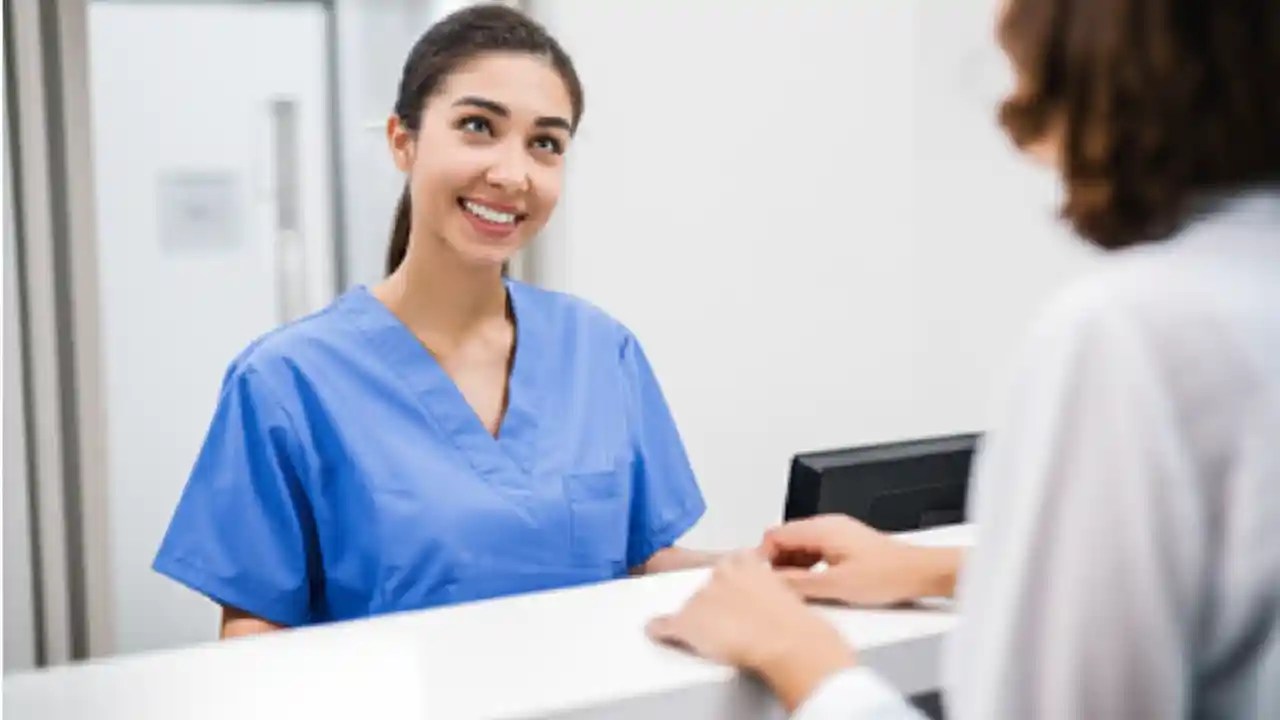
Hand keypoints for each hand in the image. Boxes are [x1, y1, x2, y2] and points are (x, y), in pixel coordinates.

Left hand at [646, 551, 855, 711]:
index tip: (732, 588)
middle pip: (707, 586)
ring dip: (696, 616)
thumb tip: (771, 595)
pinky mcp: (686, 623)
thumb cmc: (791, 621)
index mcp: (745, 563)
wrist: (782, 639)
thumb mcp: (785, 592)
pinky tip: (657, 630)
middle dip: (713, 600)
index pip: (730, 563)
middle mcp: (718, 576)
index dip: (730, 580)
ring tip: (713, 631)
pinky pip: (663, 626)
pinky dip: (660, 629)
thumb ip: (771, 585)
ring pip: (689, 606)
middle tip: (727, 617)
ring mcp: (700, 599)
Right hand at [762, 515, 961, 605]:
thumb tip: (772, 583)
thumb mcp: (836, 585)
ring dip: (792, 565)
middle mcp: (828, 525)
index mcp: (822, 529)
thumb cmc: (888, 574)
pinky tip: (813, 585)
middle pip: (785, 538)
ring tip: (795, 589)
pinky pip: (814, 550)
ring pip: (799, 545)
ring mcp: (837, 532)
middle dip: (776, 561)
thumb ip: (799, 583)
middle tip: (776, 586)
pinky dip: (807, 565)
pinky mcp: (845, 543)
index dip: (762, 556)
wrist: (919, 572)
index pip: (775, 534)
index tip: (761, 577)